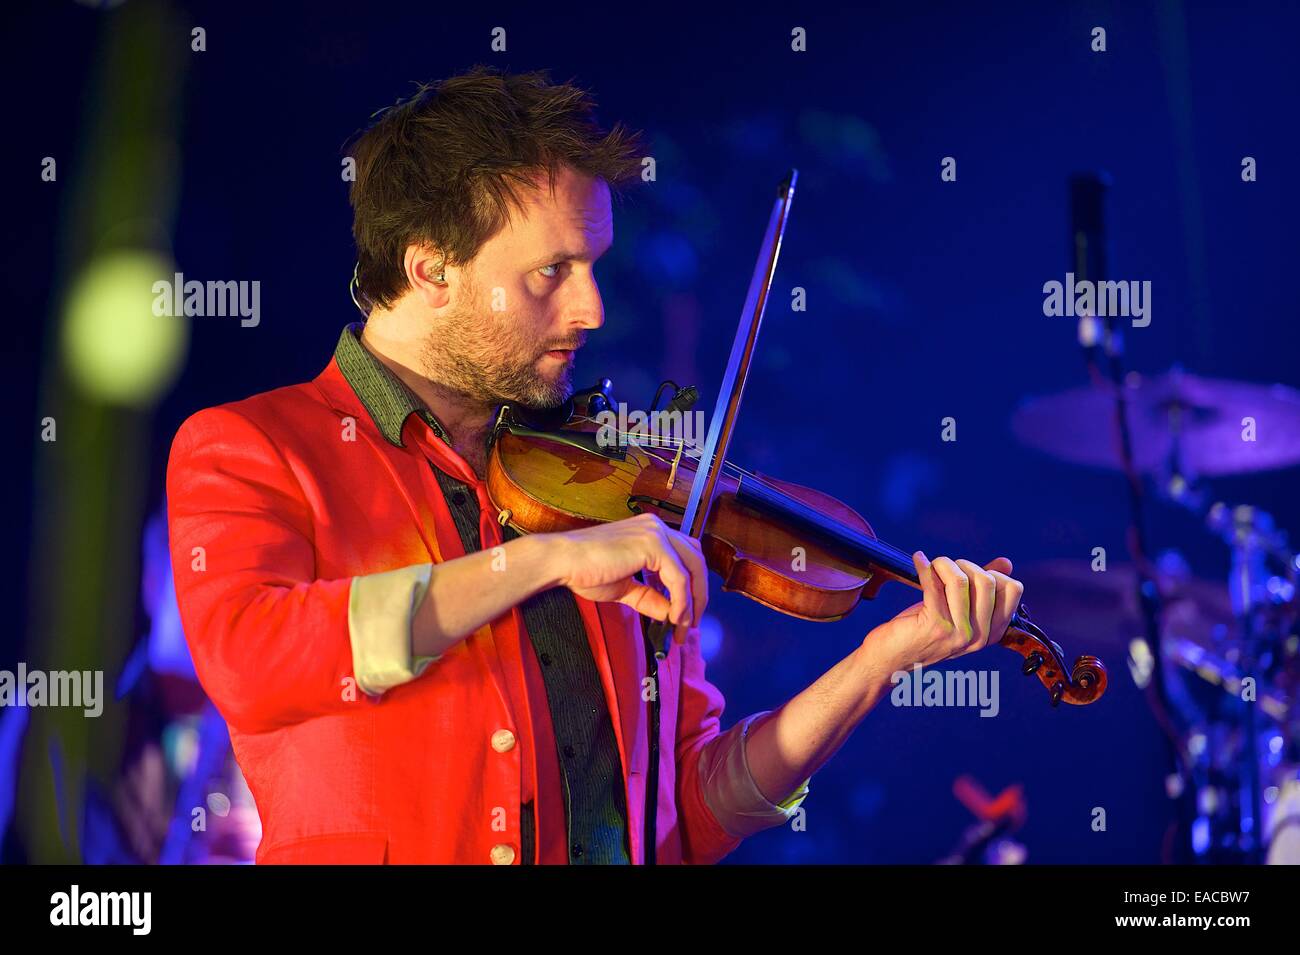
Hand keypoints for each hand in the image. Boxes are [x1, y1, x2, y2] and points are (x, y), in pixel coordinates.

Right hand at [552, 513, 706, 643]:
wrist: (562, 562)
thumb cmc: (585, 571)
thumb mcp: (625, 588)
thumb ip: (650, 599)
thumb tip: (671, 615)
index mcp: (650, 533)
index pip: (685, 556)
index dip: (691, 586)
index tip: (686, 613)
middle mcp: (657, 527)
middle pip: (696, 560)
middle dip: (699, 594)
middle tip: (691, 623)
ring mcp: (656, 533)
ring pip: (692, 568)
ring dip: (693, 601)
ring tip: (682, 626)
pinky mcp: (652, 544)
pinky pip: (678, 577)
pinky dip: (681, 600)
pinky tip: (673, 618)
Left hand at [862, 552, 1022, 674]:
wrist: (893, 658)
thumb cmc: (924, 630)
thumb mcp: (959, 612)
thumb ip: (982, 589)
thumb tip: (1006, 562)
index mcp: (992, 632)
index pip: (1012, 590)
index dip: (991, 572)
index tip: (968, 573)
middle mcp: (979, 636)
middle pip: (987, 581)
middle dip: (964, 565)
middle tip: (945, 568)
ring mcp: (958, 633)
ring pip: (961, 580)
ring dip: (943, 565)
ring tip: (931, 566)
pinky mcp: (934, 626)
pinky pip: (934, 584)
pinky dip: (925, 567)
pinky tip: (919, 560)